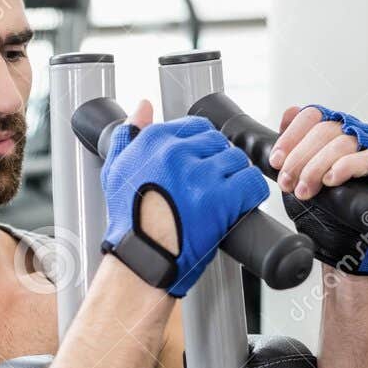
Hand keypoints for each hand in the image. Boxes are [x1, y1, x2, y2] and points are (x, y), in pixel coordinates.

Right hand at [101, 104, 268, 296]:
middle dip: (220, 164)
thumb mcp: (115, 171)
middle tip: (212, 188)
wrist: (140, 261)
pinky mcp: (220, 198)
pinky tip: (238, 206)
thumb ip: (128, 134)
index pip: (198, 127)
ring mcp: (200, 174)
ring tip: (222, 200)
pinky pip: (252, 183)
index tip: (201, 167)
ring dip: (236, 180)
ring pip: (238, 162)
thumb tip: (143, 107)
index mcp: (154, 141)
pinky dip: (251, 195)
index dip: (204, 149)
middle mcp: (177, 152)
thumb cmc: (128, 223)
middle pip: (221, 143)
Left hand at [270, 104, 367, 274]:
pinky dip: (345, 167)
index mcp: (337, 130)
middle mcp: (359, 133)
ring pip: (342, 142)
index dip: (291, 136)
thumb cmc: (330, 212)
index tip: (276, 160)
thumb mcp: (303, 177)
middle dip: (299, 158)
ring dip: (316, 167)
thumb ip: (296, 147)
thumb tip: (289, 113)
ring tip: (305, 190)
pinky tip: (331, 180)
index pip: (314, 116)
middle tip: (287, 182)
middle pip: (325, 129)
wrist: (350, 246)